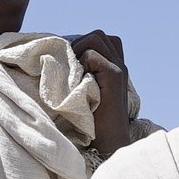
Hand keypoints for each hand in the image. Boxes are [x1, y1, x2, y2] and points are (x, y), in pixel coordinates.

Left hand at [73, 31, 133, 157]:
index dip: (83, 45)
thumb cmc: (92, 124)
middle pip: (99, 35)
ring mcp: (119, 69)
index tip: (71, 64)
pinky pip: (92, 55)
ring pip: (96, 38)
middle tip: (69, 65)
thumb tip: (58, 60)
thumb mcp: (86, 94)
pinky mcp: (115, 76)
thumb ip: (81, 76)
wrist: (108, 143)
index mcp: (115, 68)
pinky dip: (81, 64)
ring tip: (73, 71)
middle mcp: (120, 65)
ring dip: (79, 49)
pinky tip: (77, 81)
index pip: (101, 40)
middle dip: (80, 43)